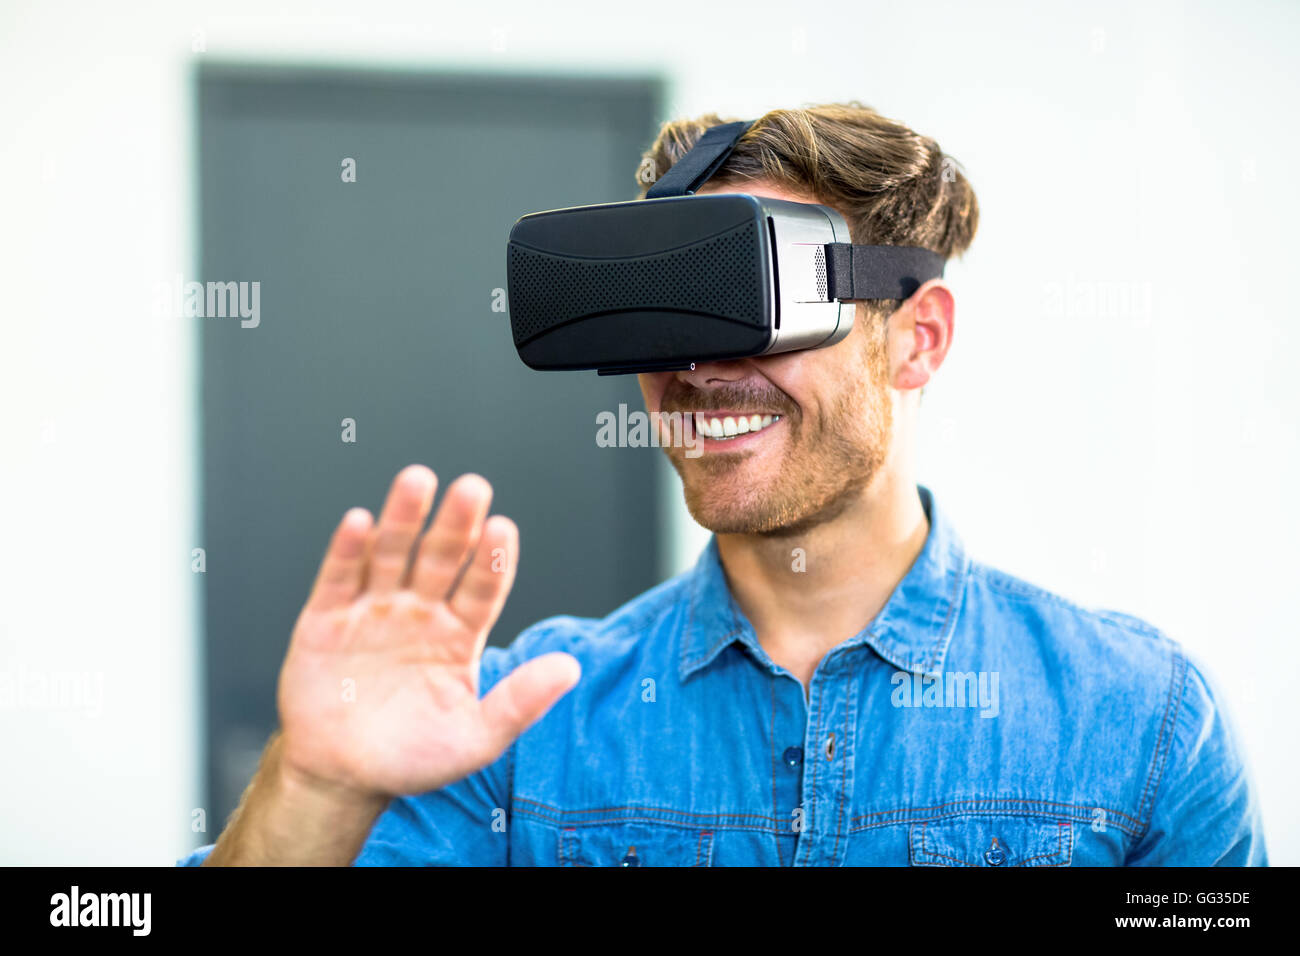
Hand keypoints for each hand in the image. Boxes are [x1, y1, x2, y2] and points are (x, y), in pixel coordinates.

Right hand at [275, 465, 580, 801]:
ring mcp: (373, 609)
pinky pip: (339, 577)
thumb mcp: (475, 738)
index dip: (491, 560)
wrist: (341, 776)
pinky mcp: (326, 619)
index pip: (482, 587)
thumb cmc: (412, 757)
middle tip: (472, 487)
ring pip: (391, 553)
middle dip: (455, 523)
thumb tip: (572, 668)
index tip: (503, 529)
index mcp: (459, 633)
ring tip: (418, 480)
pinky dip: (347, 550)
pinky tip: (360, 522)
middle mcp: (420, 611)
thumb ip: (520, 703)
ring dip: (403, 517)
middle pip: (441, 557)